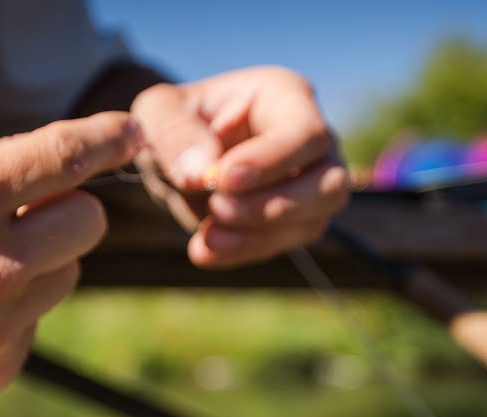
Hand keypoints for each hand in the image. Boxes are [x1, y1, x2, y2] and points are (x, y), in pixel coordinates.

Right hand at [0, 112, 142, 412]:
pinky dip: (14, 311)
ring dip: (40, 263)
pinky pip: (37, 321)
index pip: (63, 161)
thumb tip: (68, 166)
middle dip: (65, 211)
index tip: (129, 134)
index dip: (106, 141)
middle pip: (90, 223)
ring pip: (67, 274)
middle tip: (25, 214)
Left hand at [131, 66, 349, 267]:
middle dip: (273, 205)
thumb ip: (174, 132)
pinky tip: (206, 249)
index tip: (222, 180)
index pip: (305, 133)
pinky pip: (286, 243)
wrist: (176, 156)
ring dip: (262, 234)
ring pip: (315, 219)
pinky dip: (246, 251)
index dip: (271, 160)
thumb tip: (202, 170)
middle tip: (217, 207)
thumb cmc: (175, 122)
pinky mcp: (298, 220)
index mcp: (287, 96)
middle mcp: (312, 141)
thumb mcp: (157, 111)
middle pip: (329, 182)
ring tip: (208, 235)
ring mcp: (314, 183)